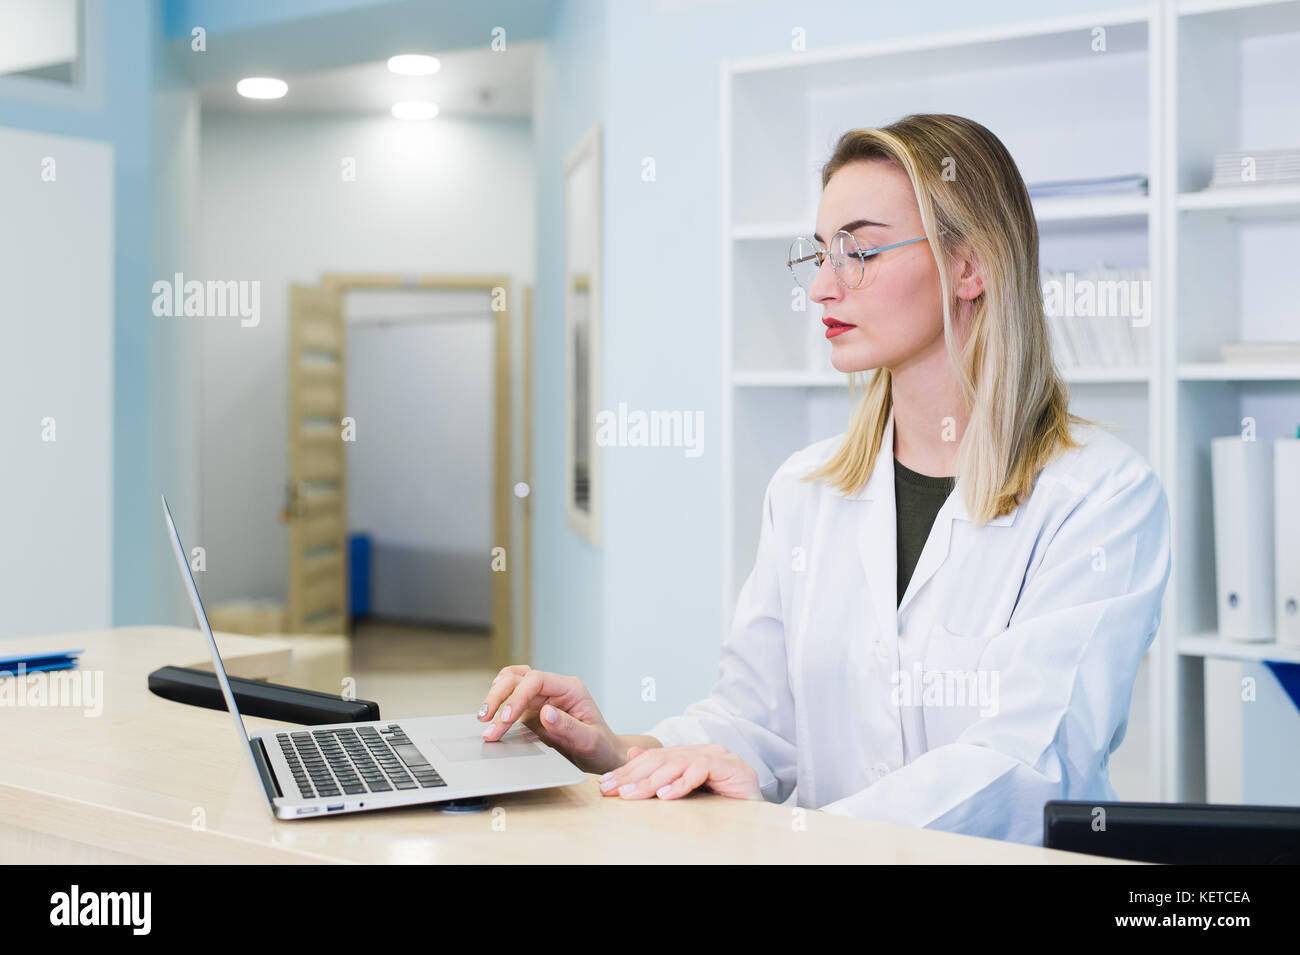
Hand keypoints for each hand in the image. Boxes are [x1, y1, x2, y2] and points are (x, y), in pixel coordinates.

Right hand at [477, 665, 621, 773]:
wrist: (602, 755)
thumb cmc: (600, 746)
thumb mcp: (589, 740)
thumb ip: (569, 726)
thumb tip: (546, 712)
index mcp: (570, 689)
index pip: (537, 680)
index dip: (518, 696)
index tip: (506, 717)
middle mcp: (554, 689)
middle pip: (519, 678)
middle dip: (499, 696)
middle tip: (486, 720)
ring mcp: (542, 698)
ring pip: (512, 683)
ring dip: (495, 697)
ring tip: (483, 718)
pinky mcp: (532, 710)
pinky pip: (511, 700)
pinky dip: (498, 705)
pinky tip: (490, 717)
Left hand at [598, 744, 761, 800]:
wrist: (758, 821)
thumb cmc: (721, 809)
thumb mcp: (682, 792)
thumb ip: (660, 773)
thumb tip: (631, 754)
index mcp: (692, 755)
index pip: (653, 759)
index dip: (628, 772)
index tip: (605, 785)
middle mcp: (705, 752)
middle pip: (662, 759)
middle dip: (634, 776)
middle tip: (613, 791)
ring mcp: (721, 757)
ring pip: (679, 763)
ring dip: (652, 781)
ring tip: (633, 795)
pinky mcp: (733, 768)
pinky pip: (702, 769)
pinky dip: (682, 783)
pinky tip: (666, 795)